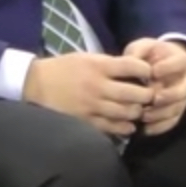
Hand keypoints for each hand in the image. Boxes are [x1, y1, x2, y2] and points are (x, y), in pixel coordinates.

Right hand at [23, 52, 154, 136]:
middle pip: (135, 93)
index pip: (133, 66)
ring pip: (127, 112)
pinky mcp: (86, 121)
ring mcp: (92, 105)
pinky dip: (125, 128)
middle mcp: (98, 86)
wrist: (35, 84)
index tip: (148, 74)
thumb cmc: (63, 68)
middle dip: (148, 95)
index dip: (146, 70)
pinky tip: (128, 125)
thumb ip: (109, 64)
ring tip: (138, 110)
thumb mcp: (86, 58)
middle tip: (150, 96)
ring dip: (137, 112)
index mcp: (99, 66)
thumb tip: (135, 69)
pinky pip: (112, 127)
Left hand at [125, 38, 185, 134]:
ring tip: (144, 116)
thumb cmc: (151, 55)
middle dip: (169, 96)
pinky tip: (146, 129)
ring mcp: (182, 98)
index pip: (180, 63)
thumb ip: (137, 51)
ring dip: (161, 114)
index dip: (168, 68)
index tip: (153, 72)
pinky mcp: (176, 111)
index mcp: (181, 60)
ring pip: (177, 108)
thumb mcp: (144, 47)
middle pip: (183, 91)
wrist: (161, 63)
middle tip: (153, 98)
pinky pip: (172, 121)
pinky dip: (160, 127)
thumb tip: (128, 61)